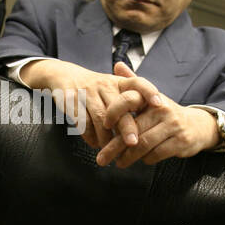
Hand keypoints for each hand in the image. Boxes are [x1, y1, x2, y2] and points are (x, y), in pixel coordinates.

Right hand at [20, 59, 146, 149]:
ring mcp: (87, 92)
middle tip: (133, 143)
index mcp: (118, 82)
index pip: (138, 82)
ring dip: (106, 137)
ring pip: (101, 118)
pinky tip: (94, 143)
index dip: (149, 92)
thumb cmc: (95, 88)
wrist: (64, 75)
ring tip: (110, 148)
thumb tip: (149, 126)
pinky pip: (83, 122)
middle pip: (119, 107)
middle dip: (127, 127)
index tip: (160, 105)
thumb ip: (129, 102)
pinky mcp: (71, 100)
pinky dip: (89, 136)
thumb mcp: (112, 87)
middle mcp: (104, 85)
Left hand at [95, 82, 219, 167]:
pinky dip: (145, 159)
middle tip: (101, 158)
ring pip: (143, 144)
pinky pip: (156, 154)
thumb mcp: (151, 96)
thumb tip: (117, 64)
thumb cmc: (166, 113)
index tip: (103, 125)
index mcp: (152, 97)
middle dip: (114, 147)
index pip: (129, 101)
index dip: (113, 113)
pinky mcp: (181, 142)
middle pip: (133, 130)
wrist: (197, 126)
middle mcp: (163, 109)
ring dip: (128, 157)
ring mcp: (173, 126)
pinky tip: (140, 160)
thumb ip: (133, 82)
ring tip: (118, 162)